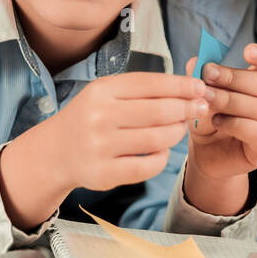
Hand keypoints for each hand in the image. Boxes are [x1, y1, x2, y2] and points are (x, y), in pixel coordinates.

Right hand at [50, 71, 208, 191]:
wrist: (55, 151)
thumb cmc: (91, 117)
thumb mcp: (107, 93)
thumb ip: (143, 89)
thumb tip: (190, 87)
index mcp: (101, 90)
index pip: (151, 83)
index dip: (181, 85)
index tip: (201, 87)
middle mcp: (99, 116)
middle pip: (159, 111)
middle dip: (186, 108)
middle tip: (200, 108)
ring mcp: (100, 147)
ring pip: (157, 138)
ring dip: (176, 132)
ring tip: (180, 127)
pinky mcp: (104, 174)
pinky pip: (148, 165)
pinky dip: (162, 157)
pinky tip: (161, 150)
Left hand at [183, 42, 256, 180]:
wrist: (208, 153)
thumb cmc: (212, 118)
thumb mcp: (204, 94)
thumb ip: (202, 76)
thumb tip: (196, 61)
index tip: (246, 51)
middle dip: (233, 77)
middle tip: (207, 74)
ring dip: (228, 100)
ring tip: (206, 98)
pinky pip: (255, 131)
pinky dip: (232, 123)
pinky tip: (216, 121)